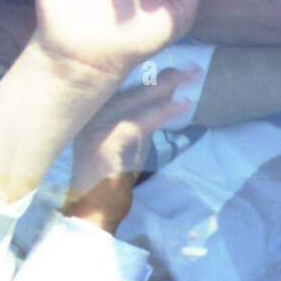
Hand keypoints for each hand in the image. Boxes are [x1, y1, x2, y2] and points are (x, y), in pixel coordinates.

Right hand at [62, 66, 200, 232]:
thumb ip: (146, 117)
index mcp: (93, 113)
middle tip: (192, 68)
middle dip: (163, 77)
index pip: (124, 87)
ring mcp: (92, 128)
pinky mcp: (100, 143)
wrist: (92, 213)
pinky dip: (160, 112)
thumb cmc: (111, 180)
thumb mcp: (134, 141)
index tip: (179, 67)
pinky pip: (135, 122)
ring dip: (165, 88)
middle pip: (129, 88)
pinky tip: (182, 105)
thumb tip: (169, 90)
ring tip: (191, 79)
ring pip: (132, 100)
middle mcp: (88, 116)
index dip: (152, 75)